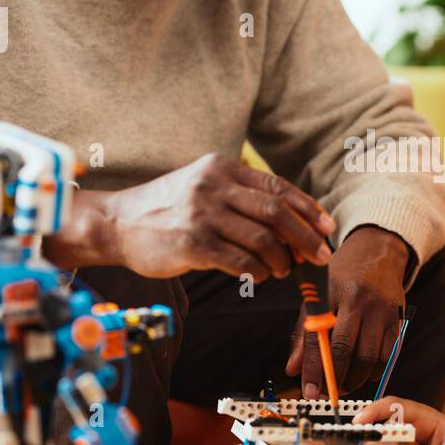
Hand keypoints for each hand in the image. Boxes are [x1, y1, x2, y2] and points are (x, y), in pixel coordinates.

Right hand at [93, 153, 335, 280]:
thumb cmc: (167, 208)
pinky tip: (261, 276)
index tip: (327, 227)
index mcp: (221, 168)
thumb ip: (240, 196)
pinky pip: (239, 260)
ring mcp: (202, 214)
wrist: (116, 223)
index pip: (277, 187)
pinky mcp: (192, 243)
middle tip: (321, 256)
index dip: (308, 209)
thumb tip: (291, 223)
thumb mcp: (203, 186)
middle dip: (306, 237)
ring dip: (281, 259)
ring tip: (284, 270)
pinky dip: (257, 270)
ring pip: (262, 239)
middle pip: (277, 212)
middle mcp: (213, 186)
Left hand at [285, 226, 407, 397]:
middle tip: (327, 392)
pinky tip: (364, 373)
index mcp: (330, 292)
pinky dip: (375, 371)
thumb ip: (304, 332)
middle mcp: (357, 300)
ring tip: (344, 384)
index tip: (309, 391)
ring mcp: (380, 309)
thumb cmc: (341, 275)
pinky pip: (387, 355)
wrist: (378, 251)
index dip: (312, 368)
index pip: (318, 337)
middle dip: (334, 378)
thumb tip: (293, 369)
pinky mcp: (397, 317)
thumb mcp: (317, 294)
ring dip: (355, 379)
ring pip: (368, 357)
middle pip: (345, 350)